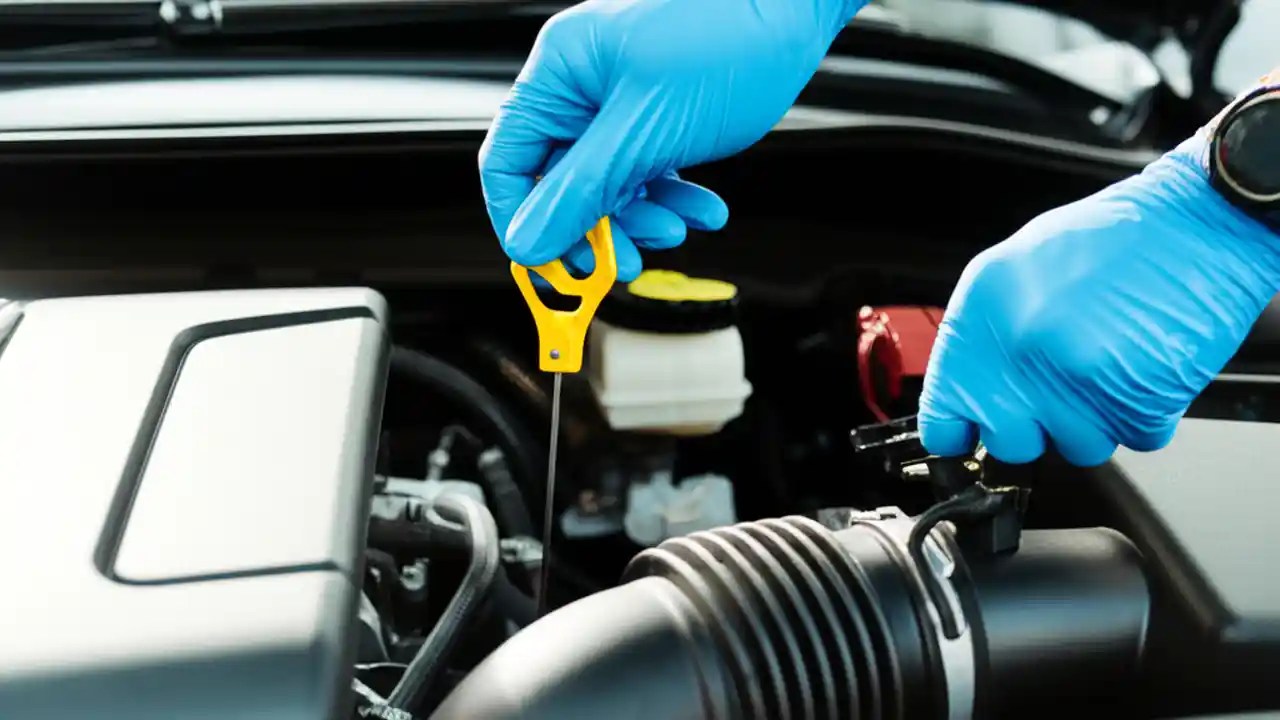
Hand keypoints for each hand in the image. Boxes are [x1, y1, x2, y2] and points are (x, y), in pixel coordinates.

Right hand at [479, 0, 865, 280]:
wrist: (802, 5)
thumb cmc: (729, 32)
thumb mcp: (645, 128)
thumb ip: (583, 189)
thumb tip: (529, 240)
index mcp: (561, 71)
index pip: (511, 159)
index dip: (523, 217)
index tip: (548, 261)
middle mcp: (585, 86)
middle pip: (562, 181)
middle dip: (596, 226)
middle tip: (623, 261)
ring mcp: (624, 102)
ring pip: (611, 185)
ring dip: (642, 218)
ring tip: (676, 227)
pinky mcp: (661, 116)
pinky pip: (650, 172)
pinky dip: (674, 197)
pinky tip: (701, 210)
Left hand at [919, 134, 1279, 465]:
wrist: (1197, 220)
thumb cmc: (1115, 237)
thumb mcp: (1018, 269)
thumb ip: (988, 334)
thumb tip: (973, 388)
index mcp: (981, 320)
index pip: (943, 421)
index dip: (962, 433)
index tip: (975, 434)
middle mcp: (1020, 355)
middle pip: (1013, 444)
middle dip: (1038, 426)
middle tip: (1064, 384)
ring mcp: (1077, 384)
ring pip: (1078, 446)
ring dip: (1098, 418)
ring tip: (1115, 361)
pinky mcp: (1137, 403)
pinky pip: (1135, 438)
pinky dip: (1145, 413)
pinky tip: (1145, 364)